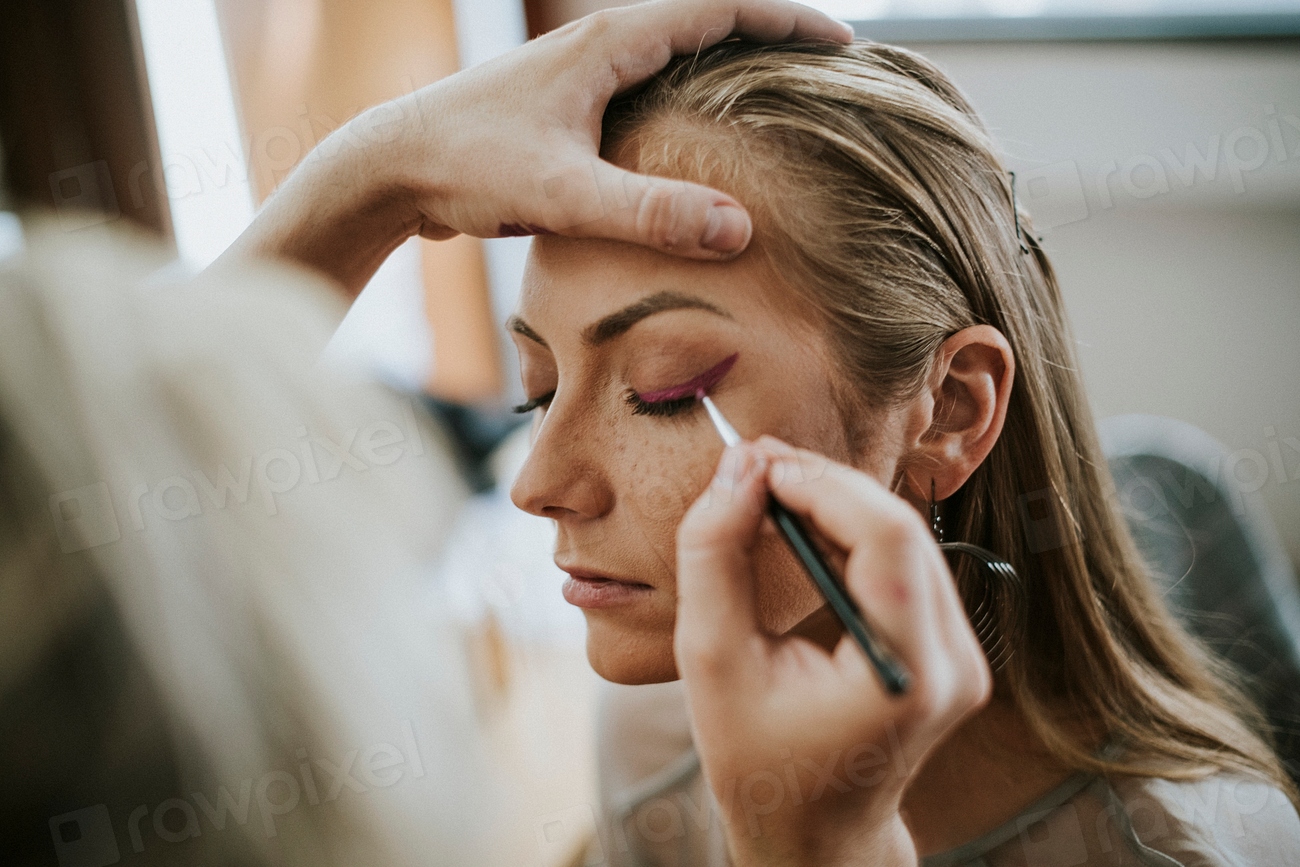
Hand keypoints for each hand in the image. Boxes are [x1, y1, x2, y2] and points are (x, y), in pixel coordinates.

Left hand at [218, 0, 852, 295]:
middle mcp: (598, 47)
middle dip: (767, 40)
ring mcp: (579, 75)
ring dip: (726, 72)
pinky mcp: (564, 109)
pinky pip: (645, 92)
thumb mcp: (562, 194)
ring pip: (673, 59)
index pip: (718, 10)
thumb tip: (740, 228)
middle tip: (824, 74)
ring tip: (776, 107)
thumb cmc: (465, 166)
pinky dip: (687, 105)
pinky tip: (696, 149)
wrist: (387, 167)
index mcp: (608, 44)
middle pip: (703, 25)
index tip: (844, 43)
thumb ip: (649, 212)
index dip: (786, 21)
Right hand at [674, 437, 990, 866]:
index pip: (888, 539)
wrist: (814, 831)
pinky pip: (907, 561)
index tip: (757, 465)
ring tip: (768, 486)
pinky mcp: (952, 647)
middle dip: (825, 483)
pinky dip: (852, 529)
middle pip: (903, 528)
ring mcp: (963, 656)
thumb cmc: (757, 759)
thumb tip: (736, 469)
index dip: (822, 483)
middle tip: (753, 464)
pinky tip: (802, 519)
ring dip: (837, 501)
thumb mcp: (711, 660)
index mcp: (905, 676)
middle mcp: (954, 663)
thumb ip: (715, 557)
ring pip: (908, 536)